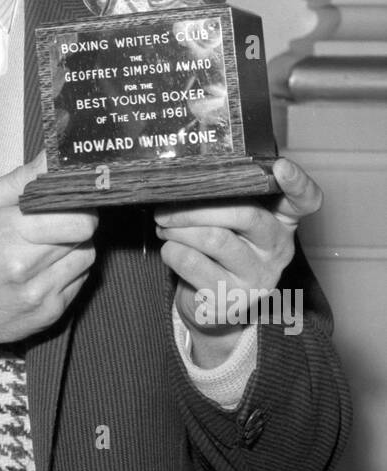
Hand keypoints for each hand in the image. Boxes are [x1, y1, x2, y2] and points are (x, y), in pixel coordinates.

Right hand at [0, 153, 98, 358]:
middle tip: (57, 217)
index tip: (67, 196)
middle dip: (76, 219)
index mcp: (6, 233)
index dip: (75, 201)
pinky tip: (44, 266)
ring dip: (75, 245)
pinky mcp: (49, 314)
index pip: (75, 215)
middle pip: (84, 232)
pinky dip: (69, 269)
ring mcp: (39, 295)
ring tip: (46, 243)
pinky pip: (80, 281)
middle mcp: (26, 267)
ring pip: (87, 256)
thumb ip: (19, 179)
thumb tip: (52, 156)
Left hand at [154, 157, 322, 366]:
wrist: (212, 304)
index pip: (305, 200)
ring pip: (213, 238)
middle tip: (166, 209)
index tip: (281, 167)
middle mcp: (278, 249)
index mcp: (282, 221)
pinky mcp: (232, 299)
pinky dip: (172, 251)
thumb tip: (189, 176)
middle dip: (196, 208)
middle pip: (244, 215)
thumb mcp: (232, 224)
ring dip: (178, 229)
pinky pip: (192, 263)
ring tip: (164, 227)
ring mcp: (258, 276)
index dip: (297, 182)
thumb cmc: (220, 251)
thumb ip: (227, 200)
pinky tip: (170, 250)